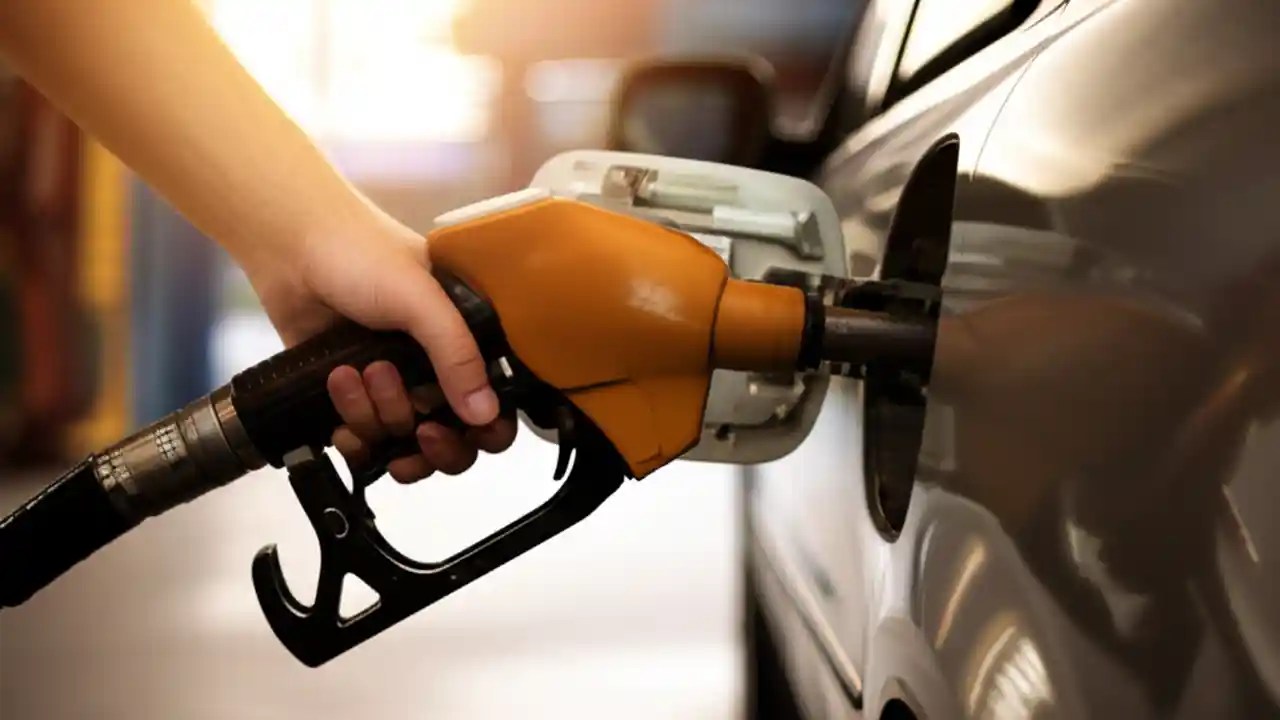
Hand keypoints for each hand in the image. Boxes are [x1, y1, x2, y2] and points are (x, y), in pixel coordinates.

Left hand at [243, 206, 516, 481]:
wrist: (290, 247)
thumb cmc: (363, 255)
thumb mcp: (422, 300)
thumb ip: (457, 355)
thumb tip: (487, 416)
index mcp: (466, 342)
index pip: (494, 407)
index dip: (485, 432)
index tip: (464, 432)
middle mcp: (434, 369)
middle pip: (452, 441)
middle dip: (431, 441)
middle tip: (418, 425)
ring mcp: (392, 386)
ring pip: (401, 440)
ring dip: (378, 414)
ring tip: (358, 371)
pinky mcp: (351, 398)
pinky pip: (363, 441)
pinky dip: (351, 430)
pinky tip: (340, 393)